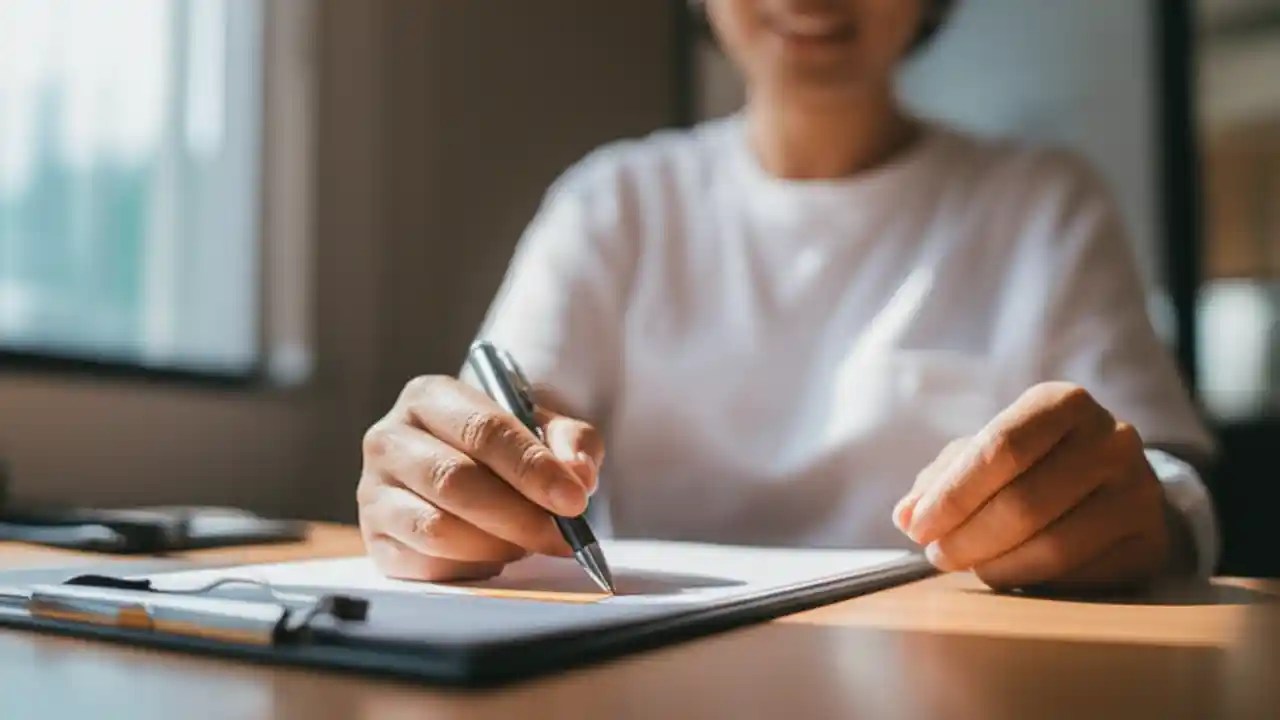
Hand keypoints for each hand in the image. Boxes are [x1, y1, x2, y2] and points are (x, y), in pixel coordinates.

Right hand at [358, 375, 602, 581]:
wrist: (465, 474)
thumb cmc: (505, 449)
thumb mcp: (545, 430)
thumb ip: (570, 444)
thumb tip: (578, 476)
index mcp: (430, 397)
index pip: (482, 429)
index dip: (531, 467)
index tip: (573, 500)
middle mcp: (390, 439)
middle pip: (455, 479)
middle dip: (518, 515)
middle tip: (562, 536)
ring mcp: (373, 492)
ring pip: (436, 528)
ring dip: (495, 545)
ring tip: (527, 545)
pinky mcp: (374, 540)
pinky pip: (424, 564)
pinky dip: (469, 568)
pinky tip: (494, 558)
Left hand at [893, 382, 1172, 591]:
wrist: (1114, 486)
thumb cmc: (1034, 464)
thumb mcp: (986, 454)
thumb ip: (943, 479)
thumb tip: (906, 515)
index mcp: (1063, 403)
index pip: (1000, 448)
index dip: (953, 494)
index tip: (917, 527)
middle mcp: (1111, 439)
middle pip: (1023, 502)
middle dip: (967, 537)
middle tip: (936, 555)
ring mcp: (1139, 490)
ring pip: (1053, 546)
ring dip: (995, 565)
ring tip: (969, 565)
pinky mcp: (1150, 540)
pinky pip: (1080, 575)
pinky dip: (1032, 580)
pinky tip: (1009, 572)